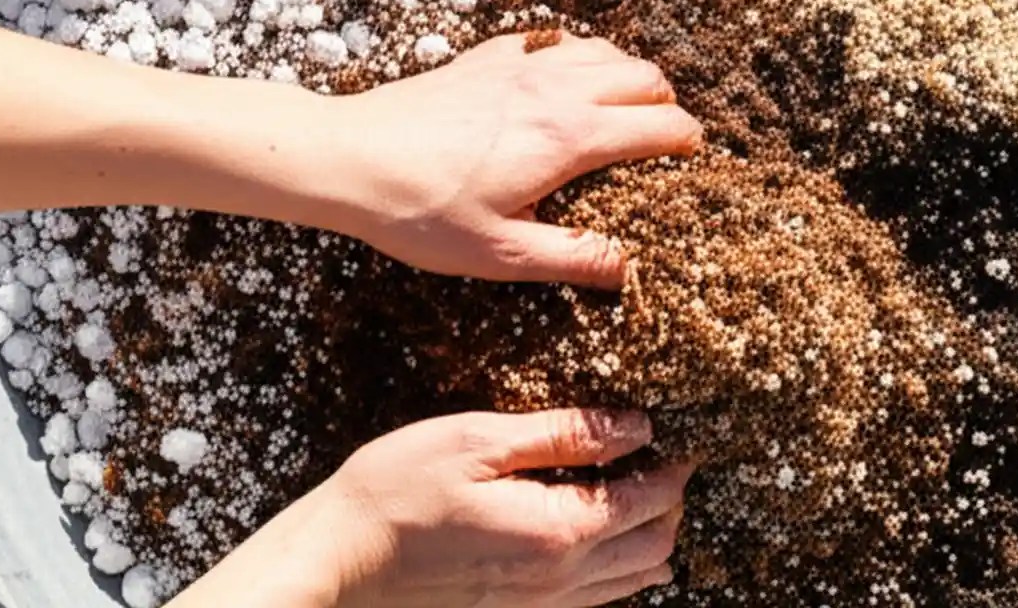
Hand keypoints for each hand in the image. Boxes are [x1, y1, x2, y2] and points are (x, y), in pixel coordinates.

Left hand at [322, 33, 702, 288]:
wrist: (348, 159)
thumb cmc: (421, 212)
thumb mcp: (502, 254)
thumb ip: (572, 259)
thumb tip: (627, 270)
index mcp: (569, 138)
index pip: (658, 124)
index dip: (686, 141)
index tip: (691, 160)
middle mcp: (554, 89)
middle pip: (643, 76)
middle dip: (665, 104)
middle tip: (662, 138)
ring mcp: (519, 65)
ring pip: (602, 50)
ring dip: (626, 76)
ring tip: (623, 110)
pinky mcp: (486, 58)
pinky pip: (552, 41)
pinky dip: (575, 57)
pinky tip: (560, 82)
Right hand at [324, 409, 692, 607]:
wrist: (337, 567)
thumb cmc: (396, 493)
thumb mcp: (478, 441)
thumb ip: (563, 434)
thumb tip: (634, 427)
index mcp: (560, 531)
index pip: (648, 501)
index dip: (672, 469)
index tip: (680, 440)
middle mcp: (561, 580)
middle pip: (652, 549)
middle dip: (669, 505)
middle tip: (662, 464)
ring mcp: (540, 606)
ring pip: (629, 583)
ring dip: (647, 540)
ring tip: (640, 498)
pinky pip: (593, 601)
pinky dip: (615, 571)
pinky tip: (599, 543)